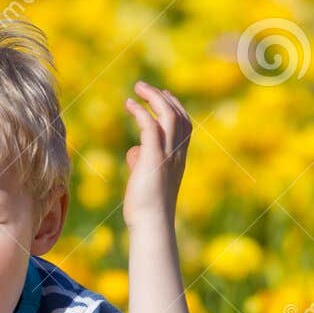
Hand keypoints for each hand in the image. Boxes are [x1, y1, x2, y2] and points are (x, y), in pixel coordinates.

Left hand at [122, 80, 190, 229]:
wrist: (151, 225)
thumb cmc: (146, 207)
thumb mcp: (144, 179)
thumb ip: (142, 161)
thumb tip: (133, 152)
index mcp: (178, 159)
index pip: (184, 125)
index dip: (175, 106)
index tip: (162, 95)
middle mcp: (177, 154)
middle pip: (179, 115)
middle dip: (163, 97)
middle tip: (144, 87)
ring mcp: (167, 155)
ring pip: (168, 115)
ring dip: (153, 97)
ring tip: (138, 88)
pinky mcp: (153, 158)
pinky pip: (150, 125)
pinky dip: (140, 112)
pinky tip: (129, 105)